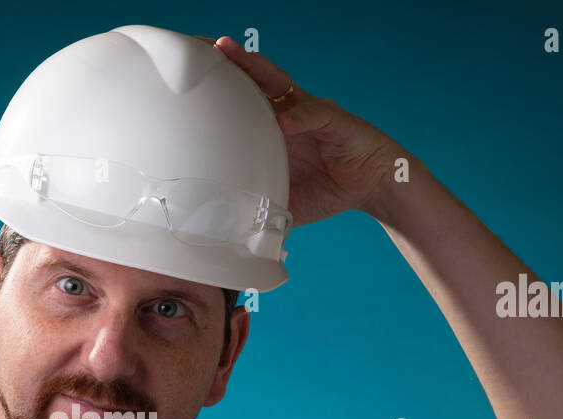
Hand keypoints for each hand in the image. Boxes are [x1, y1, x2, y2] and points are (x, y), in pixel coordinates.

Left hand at [205, 35, 402, 226]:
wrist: (372, 186)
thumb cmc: (329, 188)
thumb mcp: (286, 201)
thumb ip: (260, 205)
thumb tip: (228, 226)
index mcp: (273, 130)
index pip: (241, 103)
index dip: (218, 90)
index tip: (190, 78)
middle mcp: (288, 113)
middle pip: (254, 81)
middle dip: (229, 63)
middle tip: (202, 48)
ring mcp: (310, 112)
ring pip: (279, 83)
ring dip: (255, 68)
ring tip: (232, 55)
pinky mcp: (334, 121)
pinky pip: (314, 115)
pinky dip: (300, 118)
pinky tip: (285, 122)